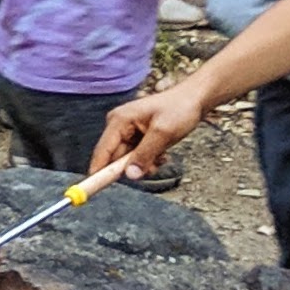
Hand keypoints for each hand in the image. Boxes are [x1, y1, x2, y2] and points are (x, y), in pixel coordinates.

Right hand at [89, 83, 209, 179]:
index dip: (98, 172)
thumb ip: (145, 155)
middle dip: (132, 167)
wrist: (196, 98)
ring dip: (143, 163)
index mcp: (119, 121)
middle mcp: (118, 126)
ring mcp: (126, 131)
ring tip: (161, 156)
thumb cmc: (181, 108)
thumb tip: (130, 176)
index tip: (92, 191)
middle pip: (114, 159)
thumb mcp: (163, 133)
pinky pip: (134, 156)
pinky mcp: (134, 136)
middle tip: (153, 166)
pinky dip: (147, 159)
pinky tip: (161, 152)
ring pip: (126, 160)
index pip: (102, 153)